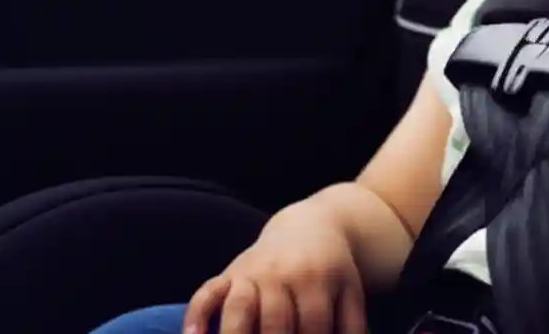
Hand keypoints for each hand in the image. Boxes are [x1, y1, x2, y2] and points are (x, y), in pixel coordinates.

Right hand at [183, 202, 366, 333]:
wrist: (310, 225)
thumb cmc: (331, 270)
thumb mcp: (349, 291)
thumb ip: (352, 326)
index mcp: (315, 280)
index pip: (312, 327)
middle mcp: (280, 275)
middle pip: (274, 323)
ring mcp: (251, 273)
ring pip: (238, 307)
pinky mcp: (229, 273)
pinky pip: (207, 292)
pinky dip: (196, 314)